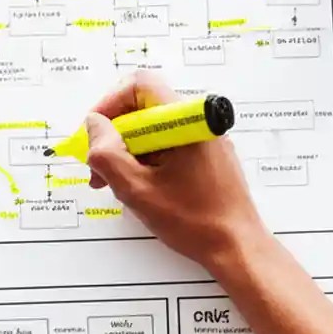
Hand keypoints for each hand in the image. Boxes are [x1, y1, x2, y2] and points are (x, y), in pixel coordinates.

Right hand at [84, 71, 269, 275]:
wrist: (238, 248)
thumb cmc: (197, 223)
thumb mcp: (138, 189)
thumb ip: (108, 154)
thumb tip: (94, 125)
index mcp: (187, 120)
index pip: (140, 85)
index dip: (110, 104)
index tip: (95, 131)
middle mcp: (198, 121)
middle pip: (144, 108)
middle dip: (114, 135)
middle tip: (98, 167)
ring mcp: (204, 138)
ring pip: (153, 129)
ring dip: (128, 151)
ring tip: (116, 183)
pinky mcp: (205, 154)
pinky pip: (167, 143)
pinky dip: (146, 159)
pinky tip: (139, 187)